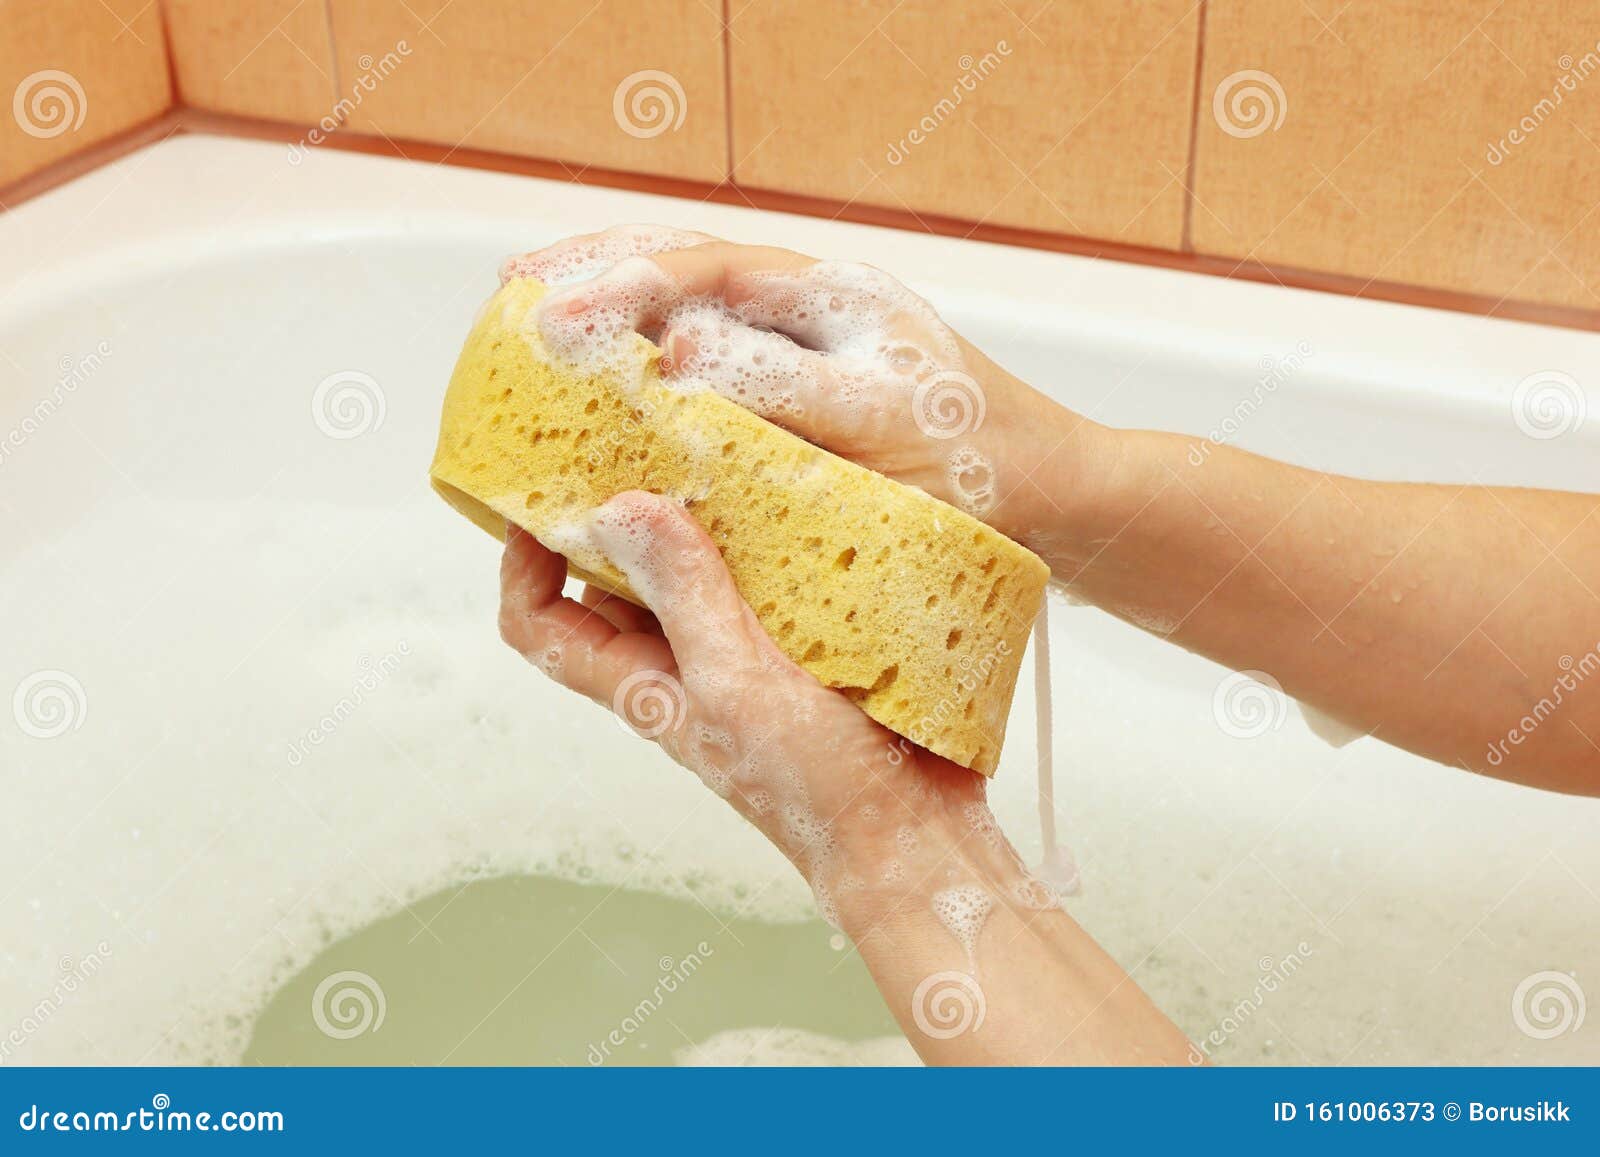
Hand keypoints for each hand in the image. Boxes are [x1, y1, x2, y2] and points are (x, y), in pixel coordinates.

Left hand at [497, 491, 1001, 932]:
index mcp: (644, 681)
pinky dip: (775, 533)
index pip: (541, 624)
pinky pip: (770, 573)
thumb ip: (684, 597)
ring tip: (724, 450)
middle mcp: (684, 661)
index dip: (522, 561)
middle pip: (618, 578)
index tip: (543, 496)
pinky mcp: (804, 640)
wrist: (912, 832)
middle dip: (623, 511)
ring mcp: (745, 649)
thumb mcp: (737, 683)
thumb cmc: (816, 786)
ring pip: (699, 566)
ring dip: (707, 513)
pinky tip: (802, 494)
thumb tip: (622, 510)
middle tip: (644, 438)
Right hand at [508, 227, 1121, 564]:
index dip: (618, 286)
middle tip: (515, 286)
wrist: (1056, 498)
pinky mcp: (812, 393)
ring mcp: (812, 346)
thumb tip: (677, 353)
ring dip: (621, 308)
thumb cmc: (981, 462)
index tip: (546, 310)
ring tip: (545, 317)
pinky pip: (717, 362)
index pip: (702, 270)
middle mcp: (815, 307)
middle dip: (600, 270)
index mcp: (830, 296)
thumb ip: (780, 385)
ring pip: (695, 307)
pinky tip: (622, 393)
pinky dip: (656, 366)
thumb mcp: (877, 425)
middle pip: (687, 267)